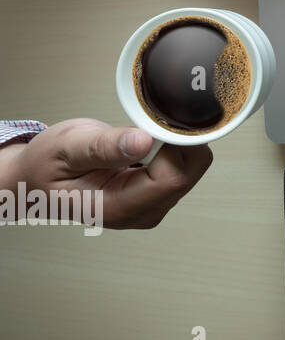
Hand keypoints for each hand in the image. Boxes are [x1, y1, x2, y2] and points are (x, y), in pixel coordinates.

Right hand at [0, 119, 212, 229]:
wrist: (37, 179)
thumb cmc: (46, 166)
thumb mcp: (65, 149)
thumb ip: (104, 147)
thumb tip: (143, 141)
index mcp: (119, 208)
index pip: (172, 178)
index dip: (169, 147)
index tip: (147, 127)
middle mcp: (143, 212)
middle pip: (190, 172)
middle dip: (174, 142)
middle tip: (142, 127)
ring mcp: (153, 204)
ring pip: (192, 166)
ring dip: (173, 144)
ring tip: (137, 136)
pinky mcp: (158, 192)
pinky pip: (185, 165)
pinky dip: (171, 147)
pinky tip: (145, 144)